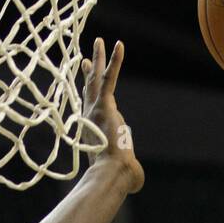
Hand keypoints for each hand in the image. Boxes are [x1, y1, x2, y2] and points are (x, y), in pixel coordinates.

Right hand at [81, 37, 143, 193]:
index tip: (87, 88)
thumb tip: (136, 181)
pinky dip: (114, 61)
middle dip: (89, 73)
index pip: (91, 109)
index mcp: (94, 130)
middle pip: (89, 90)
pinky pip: (110, 78)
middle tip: (86, 58)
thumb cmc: (118, 177)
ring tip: (99, 40)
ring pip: (97, 79)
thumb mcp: (126, 172)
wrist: (112, 173)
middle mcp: (91, 117)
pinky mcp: (105, 104)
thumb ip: (131, 172)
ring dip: (99, 58)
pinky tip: (118, 45)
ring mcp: (96, 109)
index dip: (88, 94)